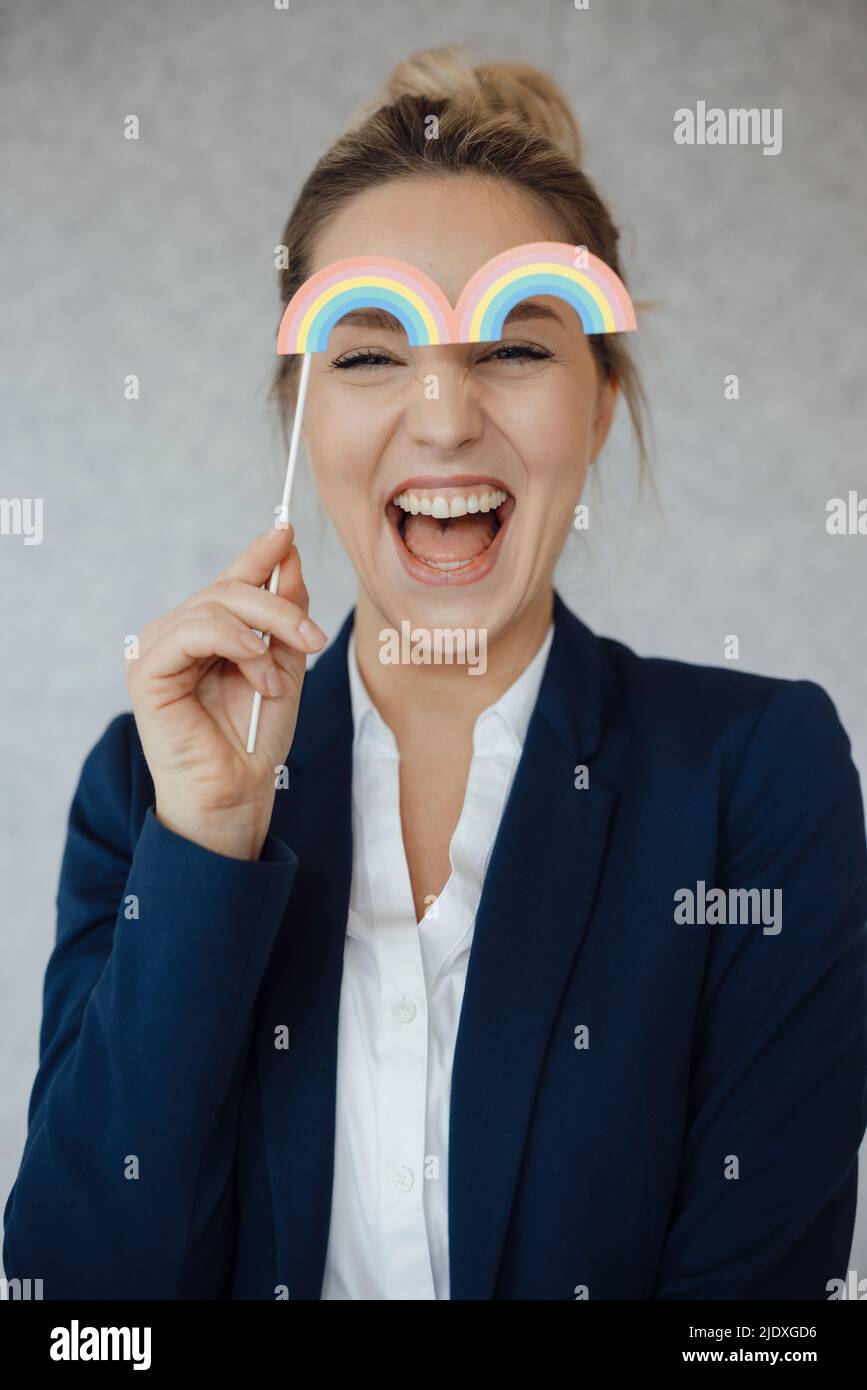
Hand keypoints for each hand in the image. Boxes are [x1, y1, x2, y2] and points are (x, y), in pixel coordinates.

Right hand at [126, 522, 325, 859]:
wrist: (237, 795)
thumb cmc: (255, 739)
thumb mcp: (284, 664)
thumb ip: (284, 613)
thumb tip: (287, 552)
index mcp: (206, 634)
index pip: (231, 581)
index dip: (258, 553)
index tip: (287, 529)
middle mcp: (176, 635)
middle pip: (229, 590)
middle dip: (279, 606)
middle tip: (314, 637)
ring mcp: (156, 650)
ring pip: (214, 606)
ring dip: (262, 634)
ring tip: (279, 677)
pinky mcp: (147, 672)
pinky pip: (192, 631)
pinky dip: (234, 643)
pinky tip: (257, 668)